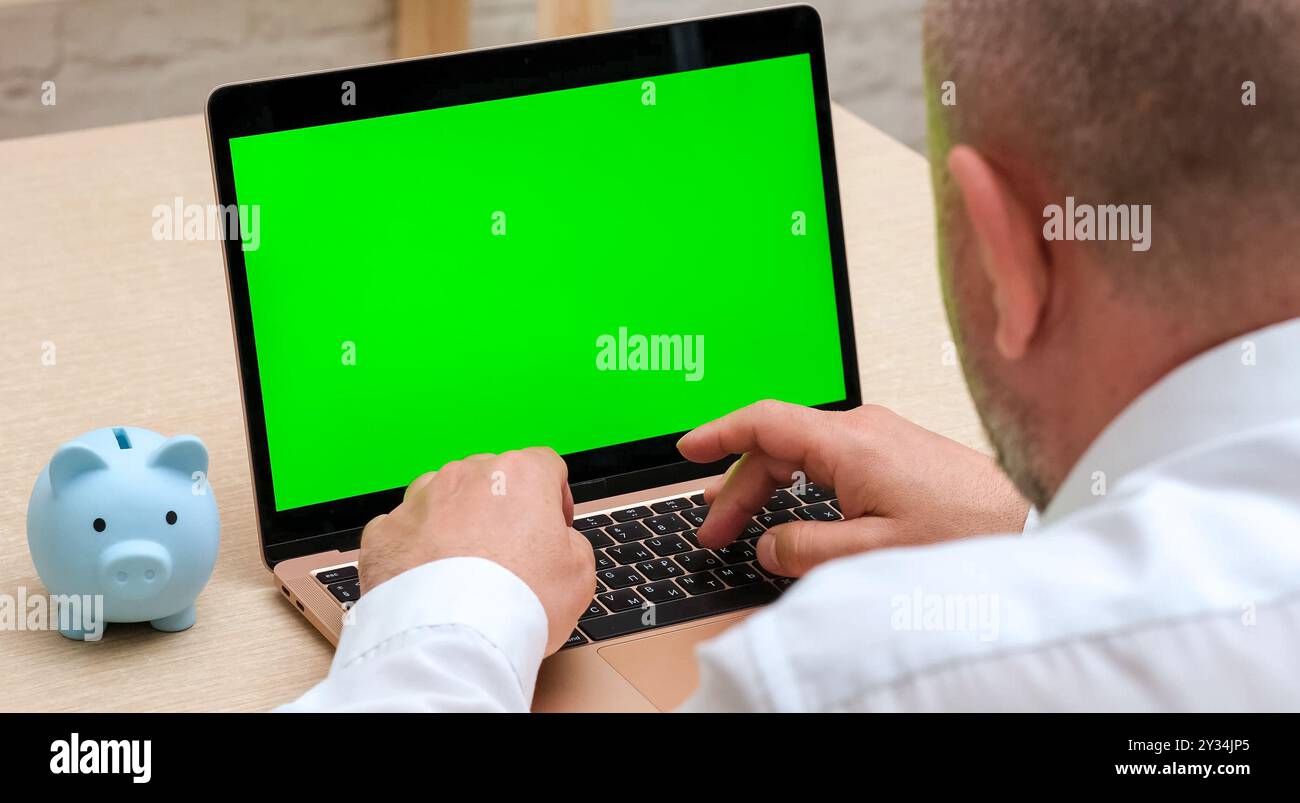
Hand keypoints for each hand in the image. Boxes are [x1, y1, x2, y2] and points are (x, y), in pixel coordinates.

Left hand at [359, 447, 593, 654]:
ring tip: (464, 572)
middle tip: (509, 557)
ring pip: (442, 500)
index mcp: (518, 476)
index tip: (552, 524)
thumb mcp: (579, 574)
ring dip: (455, 524)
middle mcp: (466, 476)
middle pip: (490, 480)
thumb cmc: (516, 603)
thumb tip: (559, 543)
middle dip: (500, 511)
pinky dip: (416, 550)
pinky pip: (404, 532)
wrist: (452, 639)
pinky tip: (429, 581)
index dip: (554, 496)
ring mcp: (420, 501)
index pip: (544, 465)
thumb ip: (571, 543)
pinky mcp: (385, 532)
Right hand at [677, 401, 1028, 576]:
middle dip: (738, 487)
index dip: (719, 433)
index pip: (765, 422)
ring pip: (802, 455)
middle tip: (713, 530)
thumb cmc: (966, 532)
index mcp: (850, 443)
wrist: (1029, 523)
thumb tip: (768, 545)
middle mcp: (863, 429)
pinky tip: (791, 512)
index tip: (686, 450)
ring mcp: (880, 438)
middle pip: (778, 445)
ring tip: (737, 522)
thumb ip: (806, 548)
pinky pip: (828, 461)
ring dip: (767, 488)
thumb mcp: (872, 552)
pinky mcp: (894, 452)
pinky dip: (798, 486)